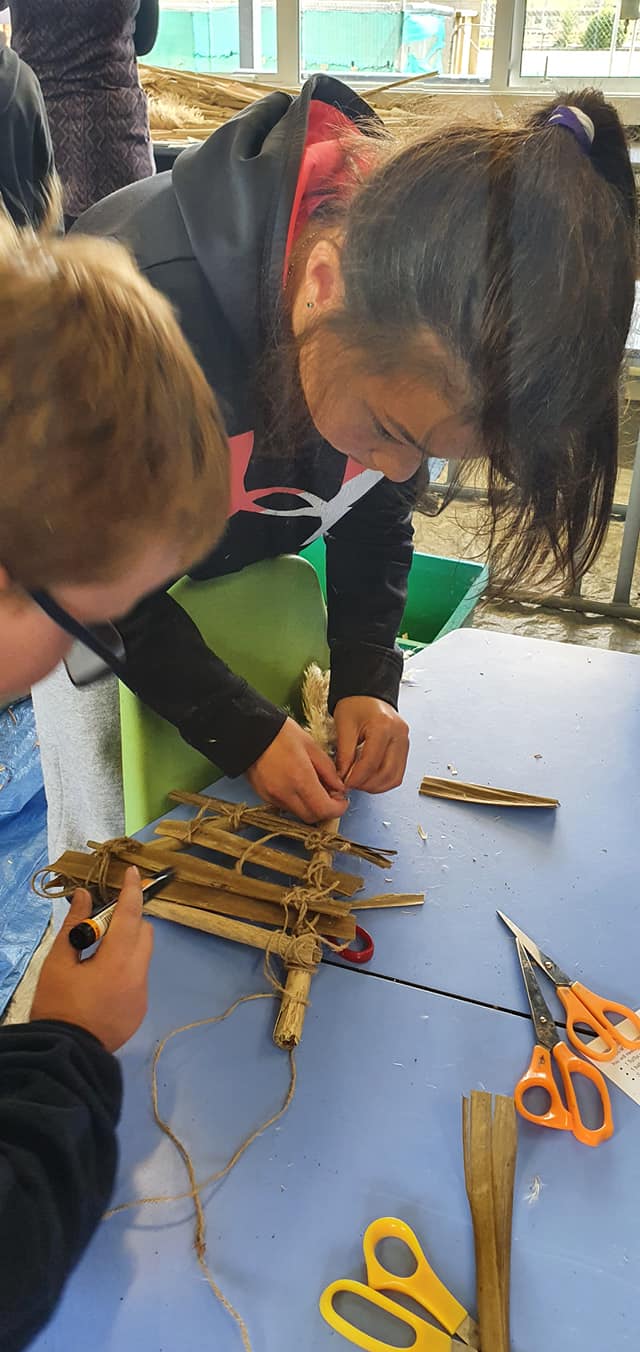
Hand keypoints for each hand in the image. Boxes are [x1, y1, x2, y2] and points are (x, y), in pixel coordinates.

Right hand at [30, 866, 153, 1053]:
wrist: (66, 1054)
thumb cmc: (58, 1006)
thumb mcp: (58, 963)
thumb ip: (75, 926)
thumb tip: (84, 896)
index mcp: (118, 962)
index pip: (131, 915)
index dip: (132, 890)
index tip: (132, 871)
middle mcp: (138, 976)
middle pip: (144, 934)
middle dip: (129, 921)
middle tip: (101, 925)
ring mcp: (142, 995)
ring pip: (142, 957)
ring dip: (126, 947)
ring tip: (95, 958)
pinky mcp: (140, 1010)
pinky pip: (138, 978)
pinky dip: (125, 970)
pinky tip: (100, 983)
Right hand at [247, 716, 348, 822]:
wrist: (249, 731)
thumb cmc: (280, 734)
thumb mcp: (311, 745)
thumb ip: (327, 769)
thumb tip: (339, 787)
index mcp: (300, 778)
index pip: (324, 809)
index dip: (338, 809)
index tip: (342, 800)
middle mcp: (285, 793)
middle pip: (312, 817)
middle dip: (325, 810)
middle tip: (331, 795)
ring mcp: (272, 797)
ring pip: (298, 814)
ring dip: (310, 807)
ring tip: (314, 787)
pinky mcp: (263, 796)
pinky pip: (285, 806)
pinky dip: (296, 802)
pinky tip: (297, 786)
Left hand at [334, 696, 408, 793]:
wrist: (368, 695)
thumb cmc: (355, 705)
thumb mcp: (344, 726)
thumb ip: (344, 754)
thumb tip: (342, 777)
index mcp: (383, 726)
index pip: (370, 763)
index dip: (356, 777)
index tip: (344, 783)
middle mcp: (399, 735)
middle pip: (386, 773)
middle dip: (366, 784)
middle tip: (350, 784)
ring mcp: (405, 742)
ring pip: (394, 778)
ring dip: (376, 786)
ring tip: (359, 782)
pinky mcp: (405, 749)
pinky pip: (397, 774)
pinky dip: (383, 781)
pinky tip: (370, 778)